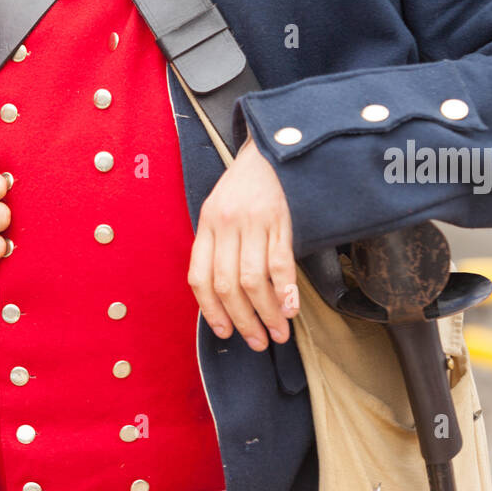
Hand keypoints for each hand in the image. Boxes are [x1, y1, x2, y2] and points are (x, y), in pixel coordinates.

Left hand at [187, 133, 297, 350]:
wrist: (271, 149)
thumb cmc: (245, 187)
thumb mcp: (220, 210)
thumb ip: (218, 246)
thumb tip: (225, 298)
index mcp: (207, 224)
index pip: (199, 277)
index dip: (210, 310)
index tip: (225, 331)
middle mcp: (226, 223)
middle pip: (227, 284)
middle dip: (242, 319)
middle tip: (256, 342)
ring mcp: (253, 221)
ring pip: (253, 279)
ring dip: (267, 313)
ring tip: (277, 333)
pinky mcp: (280, 218)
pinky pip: (280, 262)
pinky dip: (286, 291)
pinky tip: (292, 309)